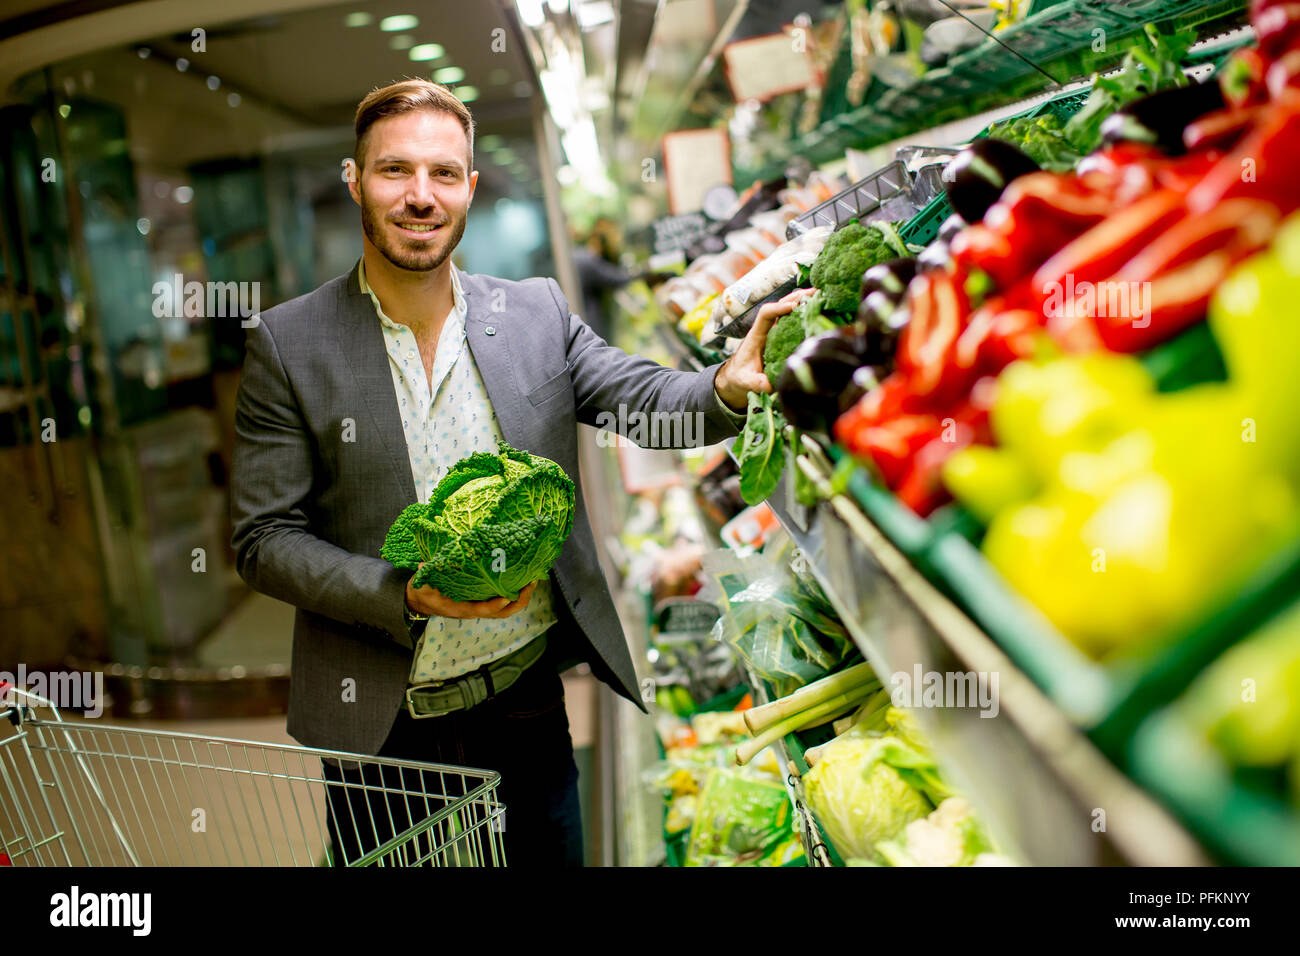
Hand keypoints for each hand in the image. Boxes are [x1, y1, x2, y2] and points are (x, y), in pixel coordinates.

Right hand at [406, 573, 538, 619]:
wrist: (422, 601)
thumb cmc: (424, 591)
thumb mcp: (422, 584)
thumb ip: (425, 575)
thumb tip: (424, 566)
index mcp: (461, 608)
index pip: (481, 610)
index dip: (495, 605)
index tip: (507, 596)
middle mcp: (474, 610)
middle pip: (503, 612)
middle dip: (519, 599)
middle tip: (532, 582)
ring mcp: (481, 607)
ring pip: (507, 608)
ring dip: (522, 596)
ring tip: (534, 579)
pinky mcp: (484, 602)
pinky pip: (504, 601)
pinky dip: (516, 593)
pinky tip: (524, 579)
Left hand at [712, 286, 818, 411]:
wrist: (737, 377)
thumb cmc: (740, 375)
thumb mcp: (745, 381)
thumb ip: (755, 382)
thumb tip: (768, 384)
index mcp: (756, 335)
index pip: (765, 314)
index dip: (778, 308)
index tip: (792, 307)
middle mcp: (766, 329)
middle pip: (780, 306)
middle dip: (796, 297)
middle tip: (815, 292)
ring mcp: (774, 332)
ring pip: (788, 311)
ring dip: (802, 301)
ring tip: (820, 296)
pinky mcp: (781, 337)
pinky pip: (793, 322)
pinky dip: (805, 314)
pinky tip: (818, 310)